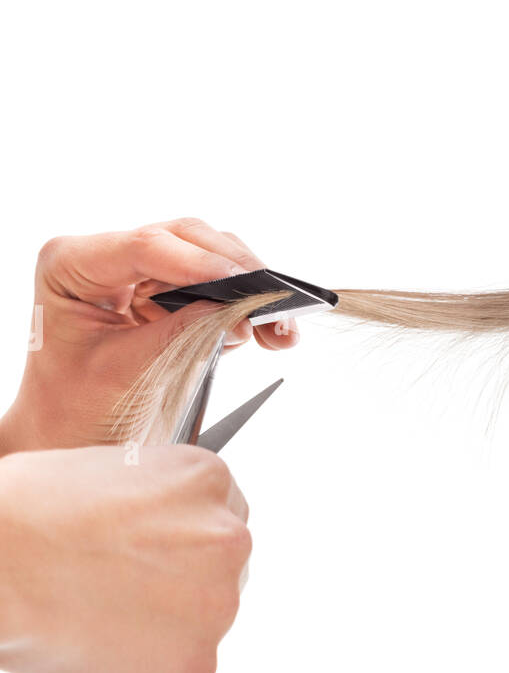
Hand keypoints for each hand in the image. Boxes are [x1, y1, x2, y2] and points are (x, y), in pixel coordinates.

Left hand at [0, 217, 300, 452]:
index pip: (144, 246)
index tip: (242, 283)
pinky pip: (211, 283)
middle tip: (273, 305)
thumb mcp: (124, 373)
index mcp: (70, 264)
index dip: (199, 262)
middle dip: (235, 271)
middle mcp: (104, 254)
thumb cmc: (74, 408)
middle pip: (184, 238)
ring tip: (278, 329)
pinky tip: (265, 333)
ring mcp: (136, 269)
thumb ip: (178, 337)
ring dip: (247, 288)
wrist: (67, 434)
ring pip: (206, 254)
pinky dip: (241, 305)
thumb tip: (236, 312)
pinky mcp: (163, 290)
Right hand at [0, 444, 251, 672]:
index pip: (218, 526)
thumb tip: (154, 543)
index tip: (147, 569)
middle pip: (216, 582)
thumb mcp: (109, 474)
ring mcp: (217, 608)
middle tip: (114, 603)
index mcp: (207, 480)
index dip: (177, 553)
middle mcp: (228, 541)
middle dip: (172, 598)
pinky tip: (95, 670)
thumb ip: (153, 506)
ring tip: (92, 633)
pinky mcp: (194, 670)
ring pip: (199, 639)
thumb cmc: (22, 512)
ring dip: (156, 644)